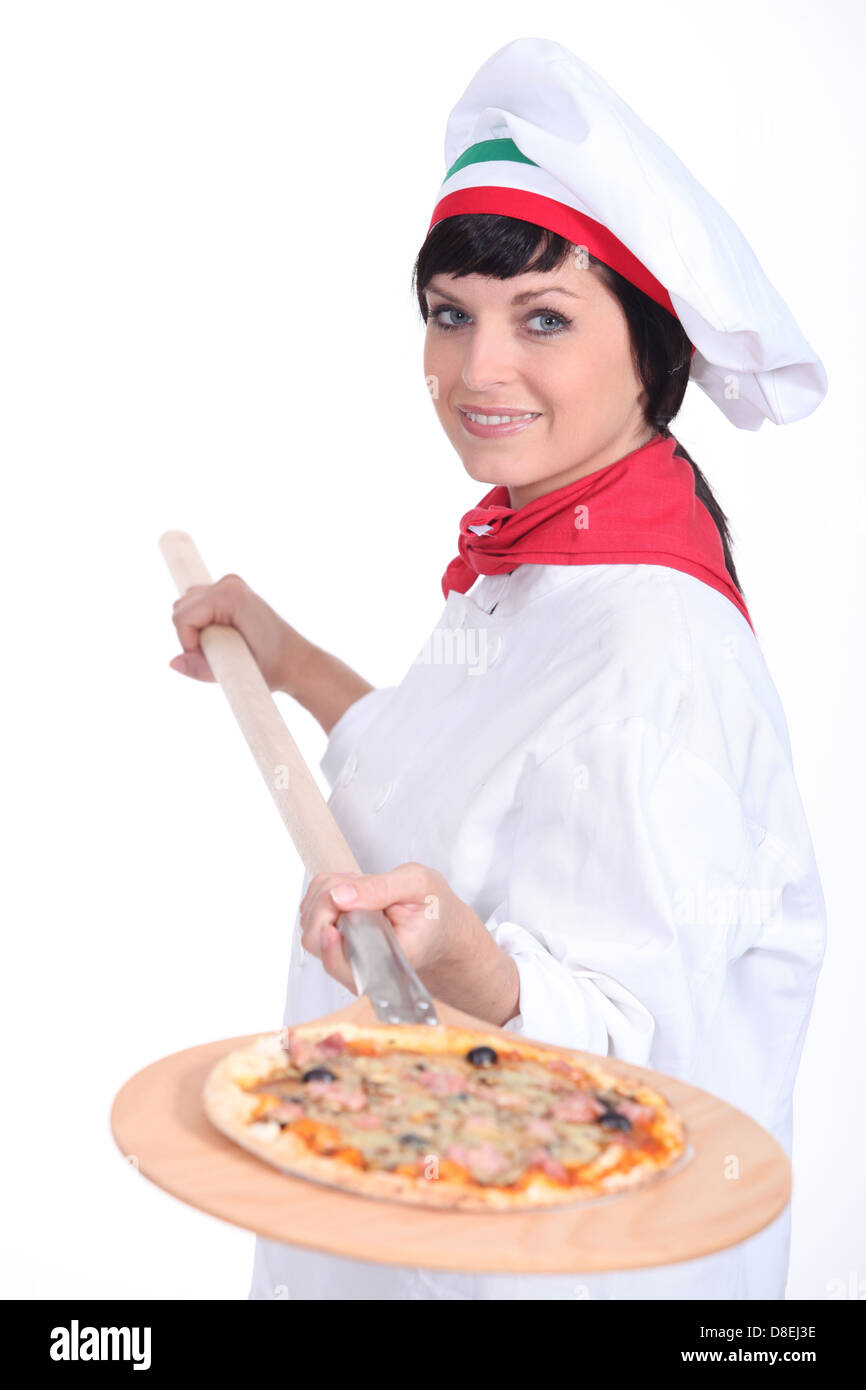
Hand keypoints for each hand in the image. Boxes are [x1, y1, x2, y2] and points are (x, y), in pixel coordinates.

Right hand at [169, 572, 309, 691]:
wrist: (295, 662)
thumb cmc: (271, 668)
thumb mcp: (234, 673)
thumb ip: (200, 668)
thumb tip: (172, 662)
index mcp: (230, 596)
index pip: (182, 616)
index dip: (188, 642)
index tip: (213, 656)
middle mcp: (229, 584)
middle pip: (180, 608)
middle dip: (190, 635)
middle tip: (219, 653)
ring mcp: (229, 584)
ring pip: (185, 606)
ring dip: (195, 630)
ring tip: (223, 646)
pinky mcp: (229, 591)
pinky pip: (196, 606)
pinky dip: (201, 624)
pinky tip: (224, 636)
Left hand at [298, 863, 482, 994]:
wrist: (442, 925)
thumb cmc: (435, 910)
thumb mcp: (419, 885)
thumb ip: (380, 888)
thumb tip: (340, 895)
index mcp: (387, 963)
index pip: (341, 964)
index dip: (329, 939)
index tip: (333, 913)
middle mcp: (361, 967)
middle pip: (316, 938)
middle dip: (327, 900)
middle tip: (357, 883)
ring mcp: (345, 956)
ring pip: (310, 922)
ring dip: (327, 893)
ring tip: (362, 888)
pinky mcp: (336, 943)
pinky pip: (313, 914)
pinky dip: (326, 893)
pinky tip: (353, 893)